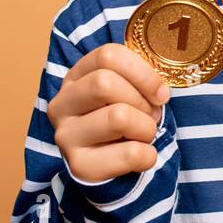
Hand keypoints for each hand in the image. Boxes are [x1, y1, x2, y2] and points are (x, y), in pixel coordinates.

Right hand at [47, 43, 169, 183]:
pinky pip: (131, 153)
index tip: (160, 92)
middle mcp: (61, 105)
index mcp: (75, 77)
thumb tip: (161, 89)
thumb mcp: (127, 90)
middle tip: (150, 115)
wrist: (111, 167)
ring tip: (144, 135)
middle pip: (105, 83)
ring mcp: (66, 136)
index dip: (142, 72)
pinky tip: (141, 155)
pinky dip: (148, 154)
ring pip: (118, 117)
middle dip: (141, 101)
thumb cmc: (125, 120)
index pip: (108, 56)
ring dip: (146, 128)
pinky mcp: (80, 167)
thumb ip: (138, 77)